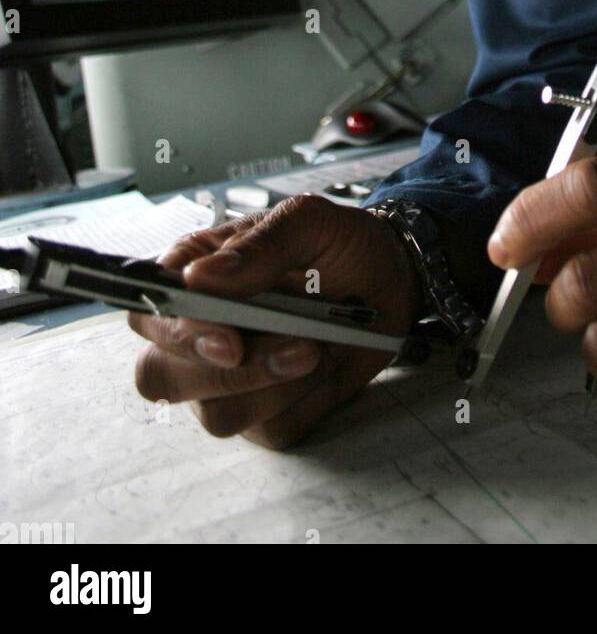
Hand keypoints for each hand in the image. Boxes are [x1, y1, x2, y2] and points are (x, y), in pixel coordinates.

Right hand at [129, 195, 422, 448]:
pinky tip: (327, 365)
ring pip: (214, 414)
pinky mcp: (266, 414)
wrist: (392, 278)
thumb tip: (199, 276)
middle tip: (288, 345)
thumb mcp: (309, 222)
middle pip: (161, 377)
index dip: (175, 331)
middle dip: (221, 372)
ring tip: (317, 347)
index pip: (149, 313)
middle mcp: (198, 334)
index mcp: (194, 279)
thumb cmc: (339, 244)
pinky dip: (304, 401)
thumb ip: (258, 245)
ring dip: (270, 386)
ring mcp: (228, 380)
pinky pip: (269, 429)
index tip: (226, 336)